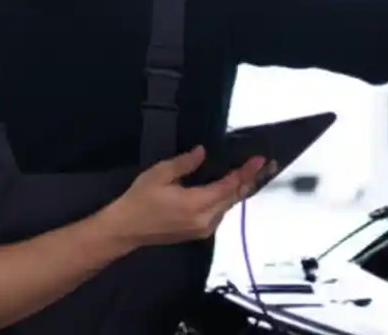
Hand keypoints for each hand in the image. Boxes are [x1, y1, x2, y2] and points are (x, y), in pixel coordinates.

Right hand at [99, 146, 268, 249]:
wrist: (126, 229)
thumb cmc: (139, 199)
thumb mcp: (159, 174)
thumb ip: (184, 163)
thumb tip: (203, 152)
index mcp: (196, 204)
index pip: (229, 186)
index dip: (245, 172)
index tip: (260, 159)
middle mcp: (205, 220)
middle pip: (233, 198)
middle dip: (247, 180)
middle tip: (261, 165)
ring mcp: (203, 229)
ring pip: (227, 207)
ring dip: (237, 191)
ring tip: (248, 174)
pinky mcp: (199, 233)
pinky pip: (219, 214)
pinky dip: (226, 200)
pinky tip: (228, 189)